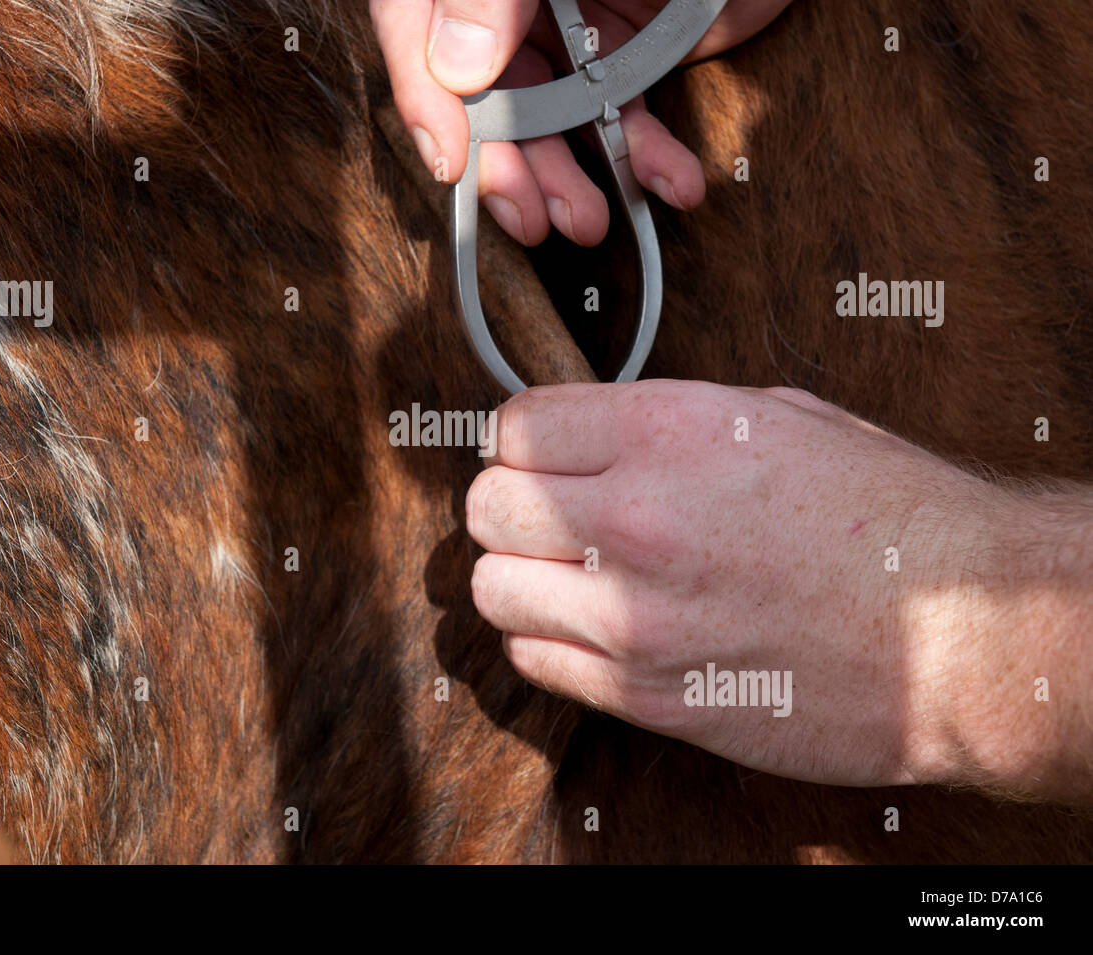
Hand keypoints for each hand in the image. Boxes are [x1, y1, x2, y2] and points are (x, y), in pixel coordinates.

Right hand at [369, 0, 792, 244]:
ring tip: (587, 223)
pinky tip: (670, 182)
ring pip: (548, 121)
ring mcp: (568, 29)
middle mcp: (506, 4)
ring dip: (568, 180)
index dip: (422, 98)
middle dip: (505, 165)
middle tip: (527, 216)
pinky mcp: (628, 53)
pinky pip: (626, 117)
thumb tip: (454, 68)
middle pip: (480, 95)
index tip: (447, 159)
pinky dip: (649, 157)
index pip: (412, 27)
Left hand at [466, 381, 1092, 798]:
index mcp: (670, 432)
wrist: (963, 635)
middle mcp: (636, 520)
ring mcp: (635, 617)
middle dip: (513, 504)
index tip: (550, 455)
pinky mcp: (647, 695)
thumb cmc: (888, 519)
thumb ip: (663, 423)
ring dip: (520, 576)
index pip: (514, 426)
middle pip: (486, 505)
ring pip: (491, 588)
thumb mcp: (779, 419)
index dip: (528, 439)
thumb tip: (589, 435)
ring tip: (570, 575)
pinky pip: (532, 660)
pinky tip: (594, 629)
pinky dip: (548, 642)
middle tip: (555, 515)